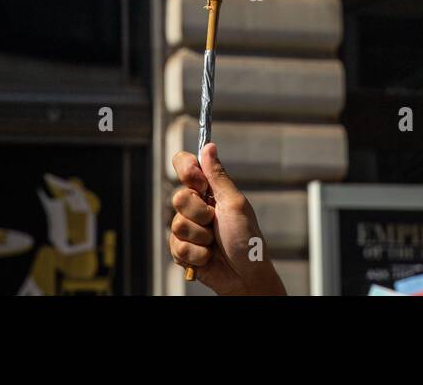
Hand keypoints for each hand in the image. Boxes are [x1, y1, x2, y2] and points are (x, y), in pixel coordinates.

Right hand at [168, 143, 286, 295]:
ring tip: (214, 243)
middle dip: (199, 212)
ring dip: (200, 237)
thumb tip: (209, 146)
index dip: (186, 170)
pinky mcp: (182, 250)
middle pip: (178, 197)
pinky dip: (196, 253)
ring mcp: (188, 228)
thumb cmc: (247, 238)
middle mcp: (197, 206)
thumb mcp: (235, 203)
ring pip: (176, 224)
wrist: (245, 276)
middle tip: (214, 221)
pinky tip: (208, 257)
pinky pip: (176, 246)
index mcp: (210, 189)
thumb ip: (218, 176)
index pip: (185, 166)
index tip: (200, 183)